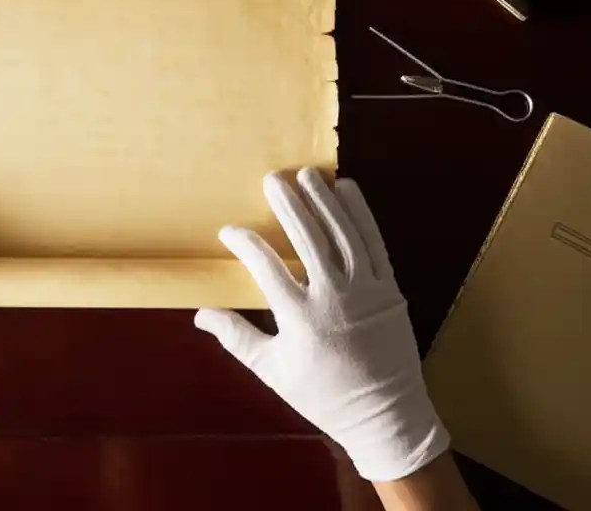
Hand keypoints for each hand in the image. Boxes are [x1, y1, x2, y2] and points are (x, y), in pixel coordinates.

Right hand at [194, 168, 448, 480]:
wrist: (385, 415)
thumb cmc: (323, 396)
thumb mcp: (272, 372)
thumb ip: (237, 338)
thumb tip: (200, 315)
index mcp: (300, 317)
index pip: (265, 266)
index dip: (245, 243)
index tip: (229, 230)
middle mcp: (333, 297)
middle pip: (308, 238)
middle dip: (289, 205)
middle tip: (272, 178)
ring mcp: (366, 290)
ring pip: (343, 233)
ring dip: (324, 200)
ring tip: (306, 174)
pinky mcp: (390, 288)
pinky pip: (374, 242)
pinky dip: (360, 213)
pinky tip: (347, 189)